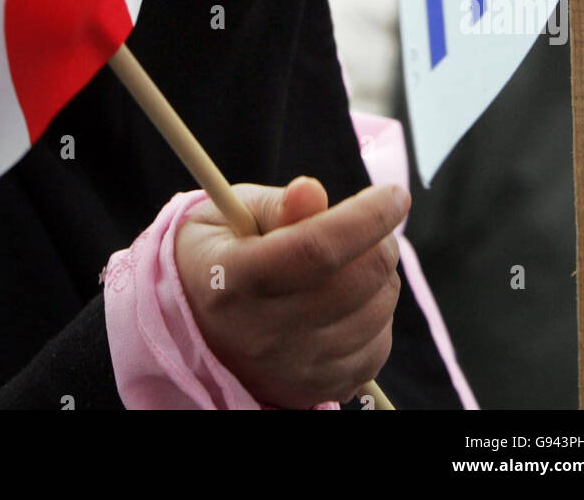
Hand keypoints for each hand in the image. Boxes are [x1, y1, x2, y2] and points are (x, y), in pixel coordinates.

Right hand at [175, 176, 408, 408]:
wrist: (190, 322)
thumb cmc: (217, 252)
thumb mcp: (229, 213)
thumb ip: (277, 205)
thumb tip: (312, 192)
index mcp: (233, 278)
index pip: (315, 249)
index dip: (364, 219)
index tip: (394, 195)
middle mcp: (260, 333)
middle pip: (354, 284)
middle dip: (380, 242)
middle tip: (370, 224)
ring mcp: (289, 368)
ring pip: (375, 316)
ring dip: (380, 279)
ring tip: (351, 262)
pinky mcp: (312, 391)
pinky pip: (376, 351)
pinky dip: (377, 318)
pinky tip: (350, 300)